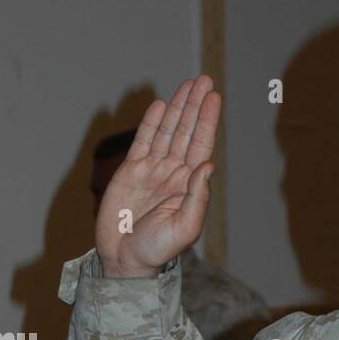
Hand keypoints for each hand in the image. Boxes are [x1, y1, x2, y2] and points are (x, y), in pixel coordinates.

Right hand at [96, 75, 220, 277]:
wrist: (124, 259)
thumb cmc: (156, 250)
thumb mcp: (184, 228)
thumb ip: (198, 198)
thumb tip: (209, 166)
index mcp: (189, 185)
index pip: (201, 145)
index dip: (207, 121)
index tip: (214, 97)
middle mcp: (173, 173)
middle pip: (186, 131)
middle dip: (195, 105)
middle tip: (204, 80)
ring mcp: (152, 171)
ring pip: (167, 131)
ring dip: (178, 108)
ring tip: (187, 84)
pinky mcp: (131, 171)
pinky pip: (144, 141)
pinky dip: (152, 122)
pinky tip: (161, 105)